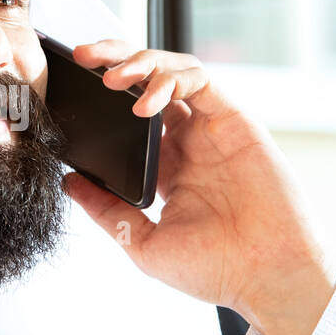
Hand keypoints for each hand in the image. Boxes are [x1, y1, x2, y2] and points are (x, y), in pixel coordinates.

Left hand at [61, 40, 335, 334]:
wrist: (267, 277)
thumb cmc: (217, 268)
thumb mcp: (143, 242)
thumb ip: (107, 209)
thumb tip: (68, 183)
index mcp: (166, 167)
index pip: (128, 114)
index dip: (101, 96)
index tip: (69, 90)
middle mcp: (188, 141)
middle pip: (148, 81)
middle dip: (114, 59)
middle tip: (83, 57)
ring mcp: (211, 128)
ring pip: (173, 70)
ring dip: (140, 63)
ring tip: (111, 77)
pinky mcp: (234, 120)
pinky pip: (200, 80)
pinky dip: (170, 78)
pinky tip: (146, 100)